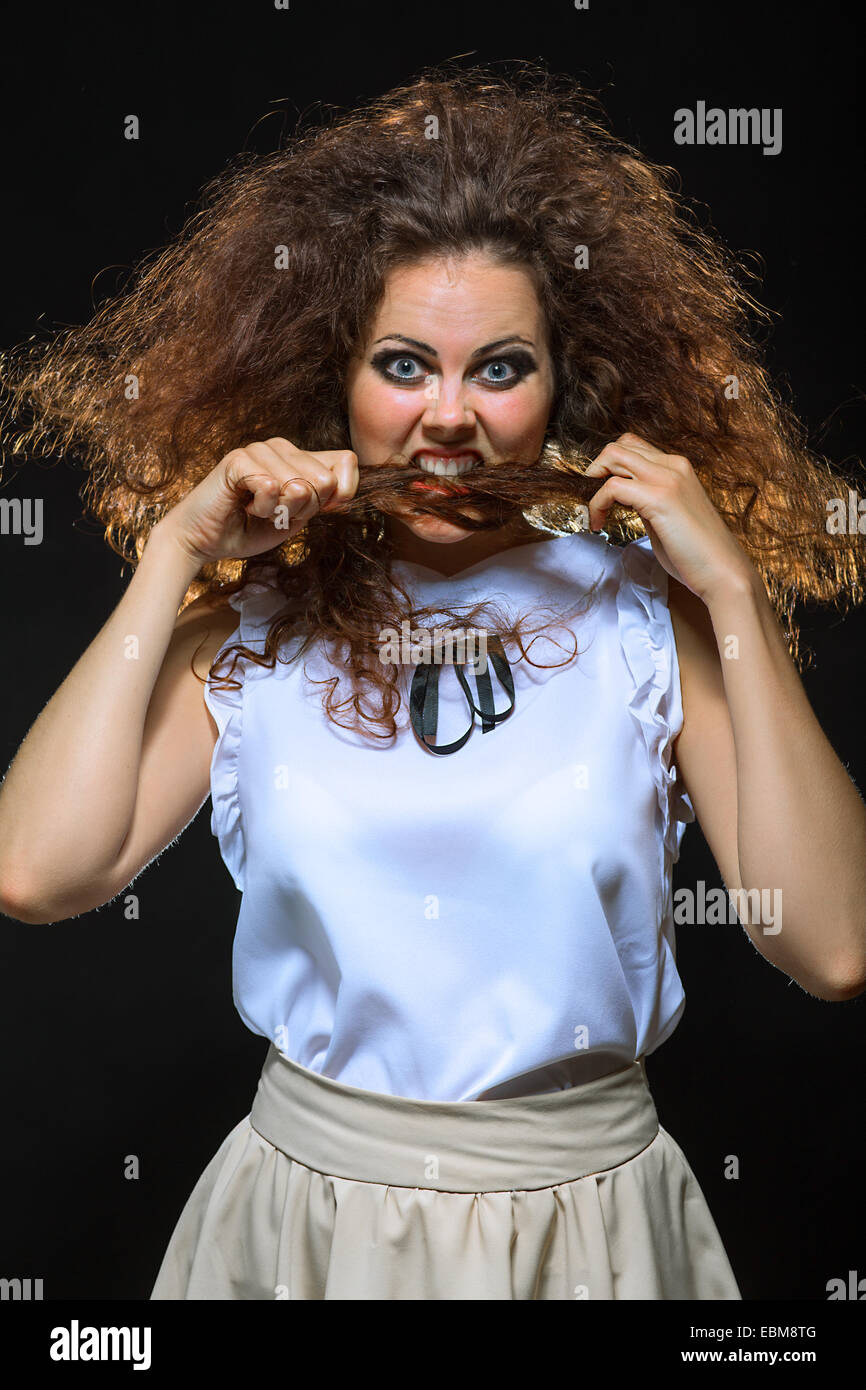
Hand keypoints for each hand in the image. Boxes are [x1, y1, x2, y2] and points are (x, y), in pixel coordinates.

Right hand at [156, 438, 359, 565]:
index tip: (310, 511)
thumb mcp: (297, 517)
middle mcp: (282, 446)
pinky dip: (262, 509)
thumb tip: (339, 488)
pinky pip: (272, 488)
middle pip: (326, 480)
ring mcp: (259, 449)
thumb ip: (321, 500)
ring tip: (256, 509)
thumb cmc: (249, 529)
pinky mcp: (239, 459)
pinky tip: (244, 505)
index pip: (347, 462)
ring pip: (300, 486)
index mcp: (299, 457)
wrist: (204, 542)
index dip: (340, 495)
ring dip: (280, 511)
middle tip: (275, 512)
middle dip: (304, 510)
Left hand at [584, 432, 757, 602]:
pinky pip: (612, 487)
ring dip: (594, 485)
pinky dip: (597, 504)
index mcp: (678, 468)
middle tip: (594, 501)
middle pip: (620, 445)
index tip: (602, 492)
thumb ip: (649, 500)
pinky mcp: (659, 498)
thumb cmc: (698, 553)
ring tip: (596, 514)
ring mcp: (668, 479)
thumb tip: (625, 498)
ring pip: (613, 456)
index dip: (610, 465)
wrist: (724, 573)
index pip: (634, 447)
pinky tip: (599, 525)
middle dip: (597, 470)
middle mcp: (674, 466)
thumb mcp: (669, 516)